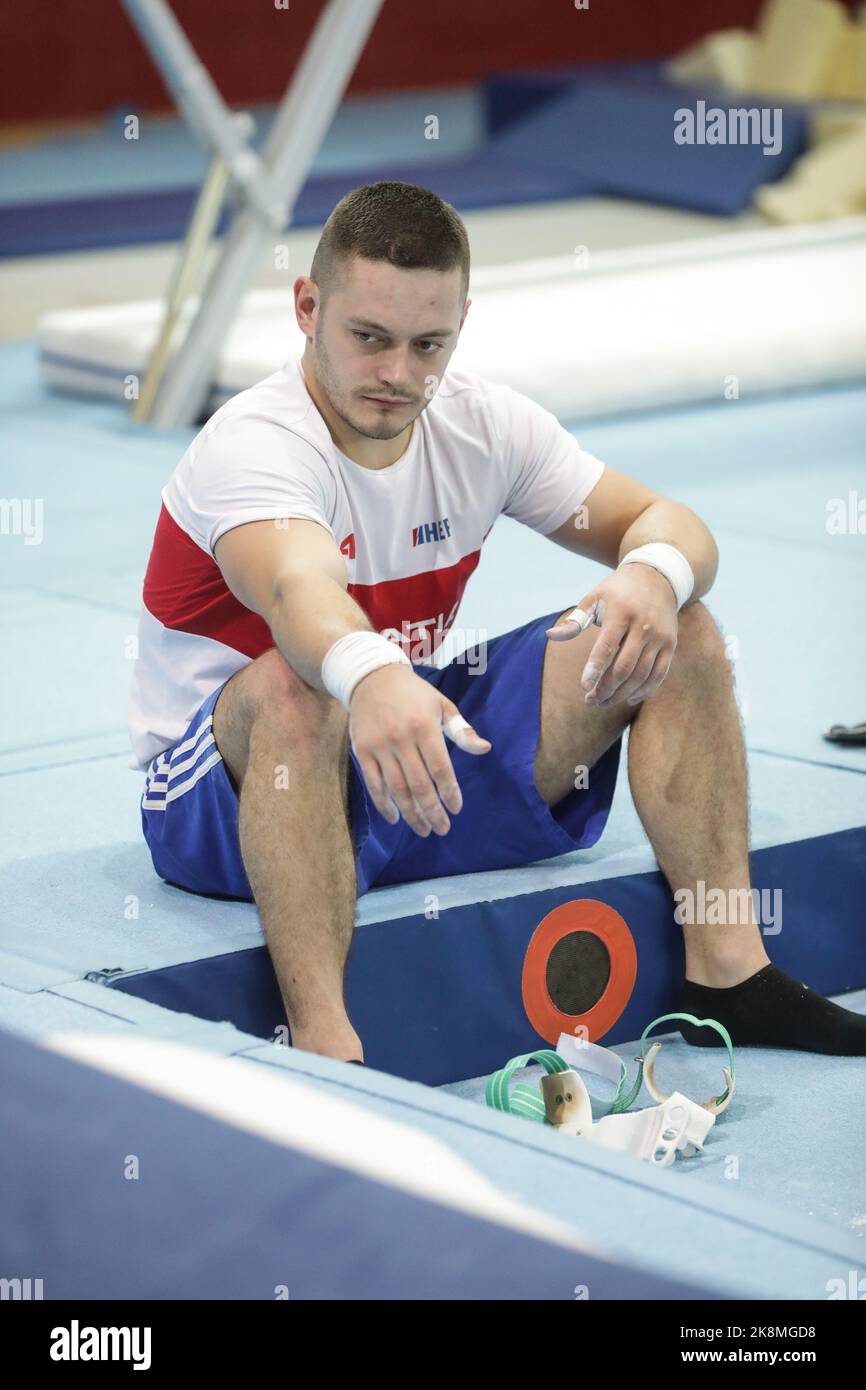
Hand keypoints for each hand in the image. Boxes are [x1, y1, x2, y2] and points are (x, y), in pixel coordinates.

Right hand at [349, 665, 490, 835]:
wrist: (372, 677)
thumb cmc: (414, 694)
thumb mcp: (442, 705)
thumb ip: (462, 730)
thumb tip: (485, 749)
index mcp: (425, 728)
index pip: (441, 770)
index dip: (450, 793)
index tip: (456, 809)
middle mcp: (401, 739)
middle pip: (419, 785)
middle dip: (432, 812)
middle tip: (441, 829)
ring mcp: (379, 747)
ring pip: (397, 789)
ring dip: (411, 814)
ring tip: (423, 829)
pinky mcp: (362, 751)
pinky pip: (373, 784)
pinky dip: (384, 805)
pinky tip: (395, 818)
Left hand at [545, 565, 677, 707]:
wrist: (657, 578)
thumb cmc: (617, 591)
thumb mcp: (594, 598)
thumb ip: (575, 620)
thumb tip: (550, 636)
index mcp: (621, 612)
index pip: (607, 645)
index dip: (595, 668)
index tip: (584, 686)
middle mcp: (644, 625)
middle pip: (624, 666)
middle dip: (605, 688)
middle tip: (590, 701)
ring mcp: (660, 636)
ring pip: (641, 674)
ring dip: (621, 693)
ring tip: (603, 702)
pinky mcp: (670, 645)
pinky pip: (659, 674)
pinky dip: (644, 690)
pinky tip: (628, 699)